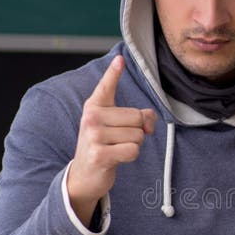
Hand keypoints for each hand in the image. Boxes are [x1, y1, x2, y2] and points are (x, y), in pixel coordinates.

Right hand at [67, 55, 156, 226]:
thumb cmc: (104, 146)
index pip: (106, 86)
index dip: (114, 73)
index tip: (120, 59)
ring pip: (138, 135)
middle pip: (137, 117)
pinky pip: (133, 150)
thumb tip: (150, 122)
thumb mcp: (116, 127)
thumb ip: (137, 117)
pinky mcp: (100, 154)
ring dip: (133, 145)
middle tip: (119, 140)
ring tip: (116, 149)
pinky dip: (131, 156)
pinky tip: (116, 158)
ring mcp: (94, 135)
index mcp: (94, 106)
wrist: (84, 175)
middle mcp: (91, 117)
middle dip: (137, 131)